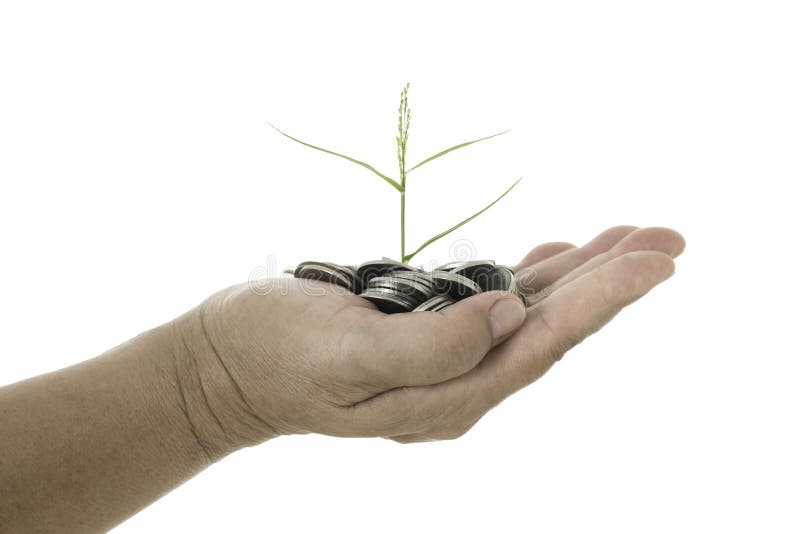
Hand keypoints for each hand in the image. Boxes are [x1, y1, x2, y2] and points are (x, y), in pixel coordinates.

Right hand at [172, 225, 683, 456]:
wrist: (227, 363)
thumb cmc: (274, 355)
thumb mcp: (342, 356)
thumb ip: (427, 348)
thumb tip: (508, 314)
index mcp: (444, 398)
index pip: (537, 346)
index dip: (598, 304)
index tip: (649, 263)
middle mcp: (457, 382)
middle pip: (549, 329)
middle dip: (611, 285)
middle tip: (666, 240)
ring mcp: (443, 357)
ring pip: (530, 311)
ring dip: (584, 274)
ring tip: (634, 238)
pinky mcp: (425, 331)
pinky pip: (494, 300)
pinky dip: (534, 274)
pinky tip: (562, 254)